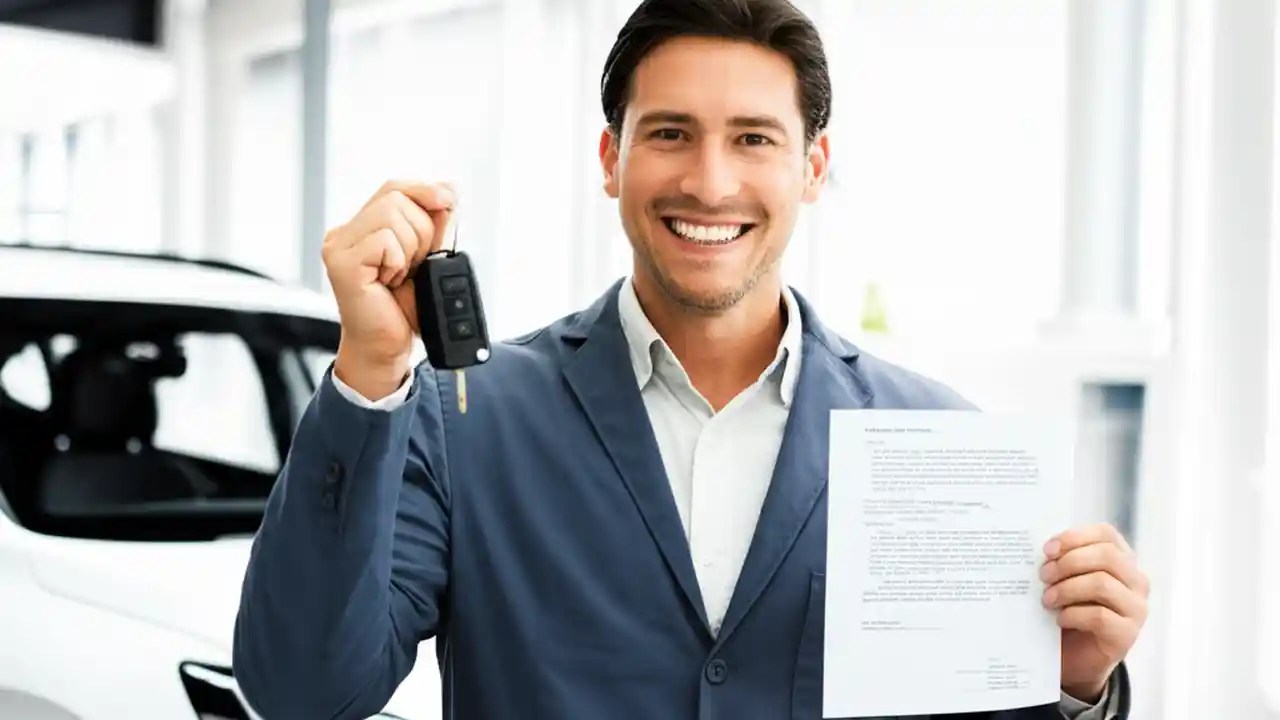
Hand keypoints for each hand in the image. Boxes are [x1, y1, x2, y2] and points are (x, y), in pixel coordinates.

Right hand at [323, 180, 454, 397]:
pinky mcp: (341, 265)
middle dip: (421, 232)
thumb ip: (434, 224)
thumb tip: (448, 191)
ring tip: (399, 275)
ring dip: (410, 249)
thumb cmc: (402, 309)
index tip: (448, 199)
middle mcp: (343, 234)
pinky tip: (389, 281)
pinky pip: (385, 241)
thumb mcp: (426, 257)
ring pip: (391, 216)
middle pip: (395, 199)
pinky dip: (398, 261)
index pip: (393, 188)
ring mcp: (338, 248)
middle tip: (413, 265)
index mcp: (360, 228)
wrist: (387, 348)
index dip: (423, 190)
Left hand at [1040, 523, 1148, 702]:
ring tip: (1047, 599)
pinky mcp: (1128, 634)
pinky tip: (1059, 618)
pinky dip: (1073, 614)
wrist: (1076, 656)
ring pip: (1102, 584)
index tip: (1047, 549)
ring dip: (1067, 589)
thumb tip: (1042, 550)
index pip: (1106, 534)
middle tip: (1043, 575)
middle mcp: (1135, 581)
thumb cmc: (1069, 609)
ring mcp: (1136, 608)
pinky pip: (1100, 616)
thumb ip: (1062, 562)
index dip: (1075, 537)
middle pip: (1106, 556)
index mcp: (1121, 560)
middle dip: (1069, 562)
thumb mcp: (1066, 581)